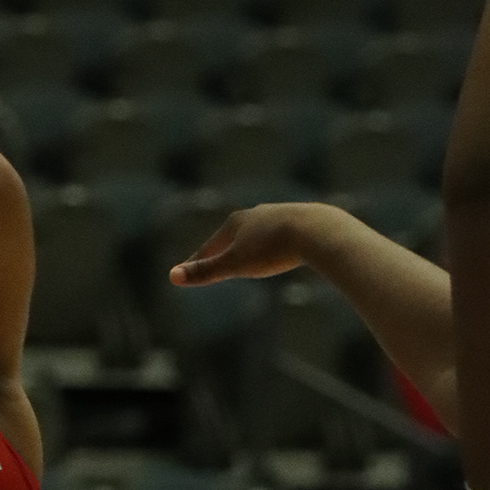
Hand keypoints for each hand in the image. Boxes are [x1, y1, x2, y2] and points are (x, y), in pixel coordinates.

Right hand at [170, 202, 315, 287]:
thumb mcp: (235, 264)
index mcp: (235, 222)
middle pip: (232, 235)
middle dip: (223, 247)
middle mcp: (256, 213)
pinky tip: (283, 246)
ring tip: (249, 250)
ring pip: (259, 231)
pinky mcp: (302, 220)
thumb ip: (205, 271)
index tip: (187, 270)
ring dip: (250, 242)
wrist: (317, 231)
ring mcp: (279, 214)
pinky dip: (275, 242)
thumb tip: (171, 277)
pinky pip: (283, 234)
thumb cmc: (273, 249)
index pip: (209, 246)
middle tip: (214, 257)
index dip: (197, 261)